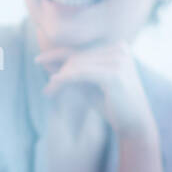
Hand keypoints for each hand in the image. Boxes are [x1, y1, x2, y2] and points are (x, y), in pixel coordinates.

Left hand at [35, 43, 154, 139]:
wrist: (134, 124)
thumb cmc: (111, 104)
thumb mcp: (88, 85)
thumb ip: (70, 72)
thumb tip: (44, 61)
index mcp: (117, 47)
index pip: (81, 50)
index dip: (57, 55)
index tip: (37, 60)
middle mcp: (120, 49)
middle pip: (77, 57)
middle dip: (58, 72)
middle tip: (46, 91)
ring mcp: (119, 60)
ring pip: (76, 65)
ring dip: (59, 79)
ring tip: (48, 93)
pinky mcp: (114, 74)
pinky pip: (81, 74)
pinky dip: (65, 79)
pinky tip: (53, 84)